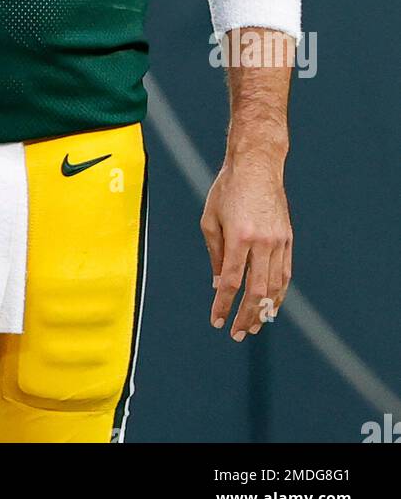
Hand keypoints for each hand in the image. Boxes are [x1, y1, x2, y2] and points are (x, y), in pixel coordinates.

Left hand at [201, 157, 292, 340]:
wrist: (257, 165)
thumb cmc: (227, 189)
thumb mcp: (210, 219)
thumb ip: (215, 253)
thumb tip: (218, 284)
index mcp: (239, 236)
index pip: (231, 281)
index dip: (223, 305)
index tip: (217, 321)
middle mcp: (262, 241)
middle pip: (256, 290)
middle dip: (245, 316)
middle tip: (237, 333)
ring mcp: (278, 241)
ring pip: (275, 286)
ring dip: (264, 310)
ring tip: (254, 325)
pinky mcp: (288, 239)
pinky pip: (285, 273)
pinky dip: (279, 293)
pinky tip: (271, 305)